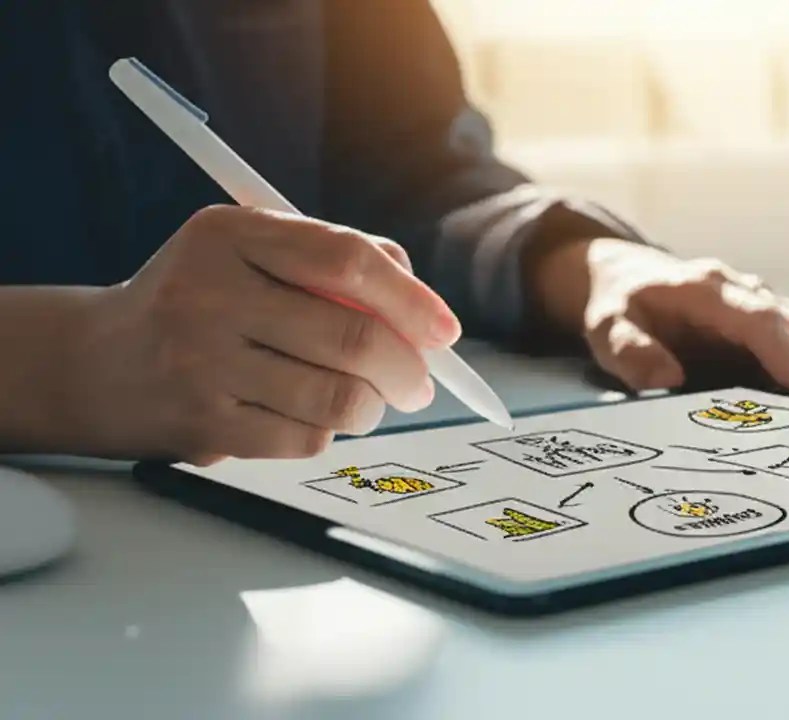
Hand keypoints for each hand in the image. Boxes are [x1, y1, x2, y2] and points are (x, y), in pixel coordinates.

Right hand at [73, 206, 457, 463]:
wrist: (93, 363)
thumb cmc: (198, 301)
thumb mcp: (248, 250)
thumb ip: (333, 257)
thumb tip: (422, 299)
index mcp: (229, 234)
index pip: (347, 260)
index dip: (412, 300)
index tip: (445, 331)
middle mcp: (211, 293)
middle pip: (355, 337)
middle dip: (409, 368)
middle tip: (420, 383)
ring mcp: (204, 363)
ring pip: (340, 398)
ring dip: (372, 406)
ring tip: (365, 400)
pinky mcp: (204, 425)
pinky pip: (307, 439)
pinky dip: (326, 432)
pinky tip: (305, 416)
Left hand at [527, 238, 788, 402]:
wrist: (627, 275)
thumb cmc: (619, 306)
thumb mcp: (607, 328)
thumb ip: (631, 352)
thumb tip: (666, 377)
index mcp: (709, 291)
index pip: (758, 317)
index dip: (783, 351)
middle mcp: (750, 292)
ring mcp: (772, 305)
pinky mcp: (783, 323)